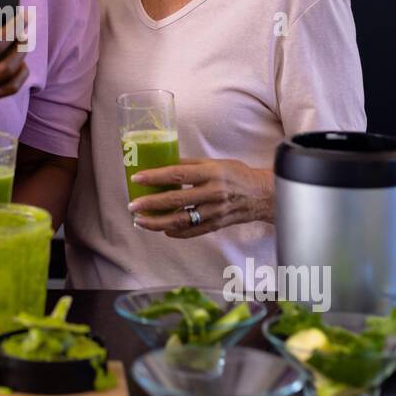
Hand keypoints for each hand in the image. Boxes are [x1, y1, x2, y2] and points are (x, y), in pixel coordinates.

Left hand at [127, 158, 274, 238]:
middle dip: (150, 204)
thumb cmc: (236, 174)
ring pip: (181, 220)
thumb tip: (162, 164)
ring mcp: (215, 211)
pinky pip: (192, 231)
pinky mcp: (217, 224)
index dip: (155, 177)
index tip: (137, 178)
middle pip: (176, 201)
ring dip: (157, 222)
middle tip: (133, 205)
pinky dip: (175, 232)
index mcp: (211, 173)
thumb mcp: (214, 163)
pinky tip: (162, 230)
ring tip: (140, 220)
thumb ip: (189, 164)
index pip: (178, 175)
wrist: (262, 195)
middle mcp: (213, 192)